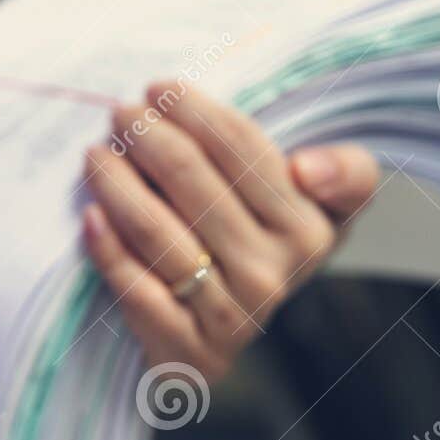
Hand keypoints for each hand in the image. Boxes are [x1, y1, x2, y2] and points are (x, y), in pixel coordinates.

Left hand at [81, 82, 379, 376]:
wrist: (230, 331)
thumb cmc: (268, 246)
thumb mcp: (326, 208)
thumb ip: (348, 173)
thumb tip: (306, 169)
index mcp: (310, 232)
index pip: (245, 151)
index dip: (195, 112)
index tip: (160, 89)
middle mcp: (274, 275)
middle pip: (193, 183)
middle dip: (147, 137)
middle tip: (120, 115)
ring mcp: (230, 315)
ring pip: (158, 233)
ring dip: (116, 184)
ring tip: (97, 154)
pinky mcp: (188, 349)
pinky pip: (137, 289)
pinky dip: (108, 250)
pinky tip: (91, 216)